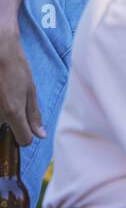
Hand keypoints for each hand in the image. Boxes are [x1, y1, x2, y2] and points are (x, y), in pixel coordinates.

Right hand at [0, 30, 43, 144]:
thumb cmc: (16, 68)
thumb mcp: (30, 91)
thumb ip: (33, 115)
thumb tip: (40, 134)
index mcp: (14, 112)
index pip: (23, 140)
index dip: (27, 136)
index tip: (26, 128)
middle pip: (7, 130)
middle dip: (11, 120)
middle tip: (12, 100)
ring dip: (3, 111)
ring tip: (5, 92)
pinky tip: (1, 90)